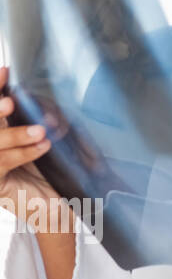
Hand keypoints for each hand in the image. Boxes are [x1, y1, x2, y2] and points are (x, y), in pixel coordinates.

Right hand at [0, 65, 59, 226]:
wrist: (58, 207)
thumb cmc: (52, 169)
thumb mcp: (47, 137)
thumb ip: (40, 117)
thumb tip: (40, 97)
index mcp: (1, 130)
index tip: (5, 72)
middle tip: (10, 104)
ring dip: (13, 134)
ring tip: (39, 131)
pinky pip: (2, 164)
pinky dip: (22, 153)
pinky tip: (41, 147)